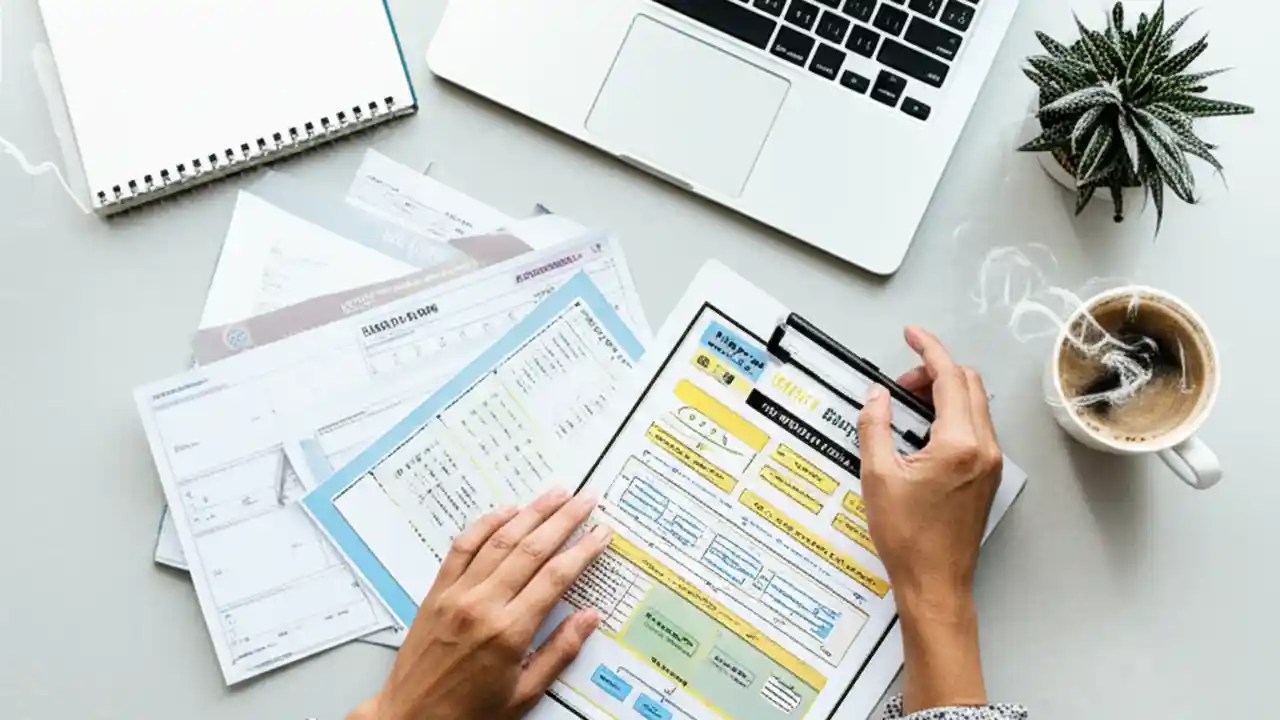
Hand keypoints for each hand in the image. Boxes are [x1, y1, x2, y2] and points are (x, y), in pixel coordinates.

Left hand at [351, 488, 612, 719]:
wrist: (410, 718)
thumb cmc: (469, 713)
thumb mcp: (524, 693)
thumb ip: (560, 652)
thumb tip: (590, 618)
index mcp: (509, 633)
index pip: (556, 577)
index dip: (582, 550)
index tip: (601, 533)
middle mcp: (483, 605)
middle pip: (532, 549)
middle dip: (563, 520)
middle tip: (585, 498)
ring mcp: (457, 594)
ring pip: (499, 540)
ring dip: (530, 513)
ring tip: (555, 494)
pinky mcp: (437, 591)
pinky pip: (462, 547)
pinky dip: (486, 524)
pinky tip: (506, 511)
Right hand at [857, 326, 1002, 712]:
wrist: (934, 583)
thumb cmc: (907, 538)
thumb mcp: (877, 476)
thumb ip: (876, 427)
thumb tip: (877, 396)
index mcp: (959, 444)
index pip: (949, 378)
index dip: (928, 350)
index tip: (911, 335)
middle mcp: (983, 448)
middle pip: (968, 385)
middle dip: (934, 372)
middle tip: (899, 383)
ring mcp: (990, 463)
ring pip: (974, 405)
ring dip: (943, 394)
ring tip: (906, 407)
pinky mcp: (987, 476)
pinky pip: (975, 428)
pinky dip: (951, 416)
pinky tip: (922, 431)